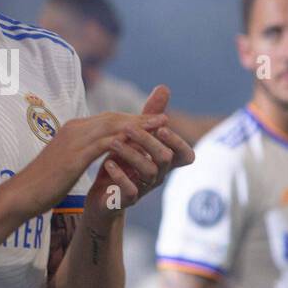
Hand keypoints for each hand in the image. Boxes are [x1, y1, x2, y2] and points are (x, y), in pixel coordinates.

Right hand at [14, 110, 167, 216]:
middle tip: (162, 118)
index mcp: (72, 130)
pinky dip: (125, 143)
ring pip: (112, 127)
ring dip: (138, 127)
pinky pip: (105, 145)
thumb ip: (75, 153)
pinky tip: (140, 147)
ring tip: (159, 129)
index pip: (107, 119)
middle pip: (113, 118)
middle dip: (139, 118)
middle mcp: (74, 129)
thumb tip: (85, 153)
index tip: (151, 122)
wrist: (21, 194)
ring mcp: (73, 140)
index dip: (131, 119)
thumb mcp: (63, 163)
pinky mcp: (74, 156)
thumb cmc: (41, 182)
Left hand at [86, 86, 193, 220]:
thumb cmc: (122, 163)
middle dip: (148, 141)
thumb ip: (149, 116)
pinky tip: (109, 163)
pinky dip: (120, 176)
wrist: (102, 197)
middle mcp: (159, 175)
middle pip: (165, 158)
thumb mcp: (134, 137)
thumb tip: (164, 87)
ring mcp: (145, 189)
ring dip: (131, 154)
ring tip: (113, 143)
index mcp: (163, 161)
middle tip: (128, 127)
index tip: (161, 127)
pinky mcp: (127, 200)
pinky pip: (131, 191)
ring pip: (149, 172)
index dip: (177, 141)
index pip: (185, 154)